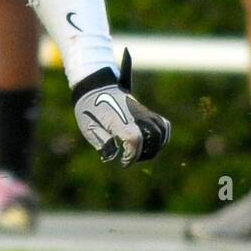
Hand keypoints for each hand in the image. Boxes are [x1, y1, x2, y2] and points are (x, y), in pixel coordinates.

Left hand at [72, 50, 170, 166]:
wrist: (94, 88)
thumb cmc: (88, 109)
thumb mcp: (88, 127)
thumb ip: (102, 142)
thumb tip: (113, 155)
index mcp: (117, 119)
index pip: (134, 138)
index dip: (132, 154)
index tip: (124, 162)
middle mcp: (133, 115)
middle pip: (152, 136)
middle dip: (144, 153)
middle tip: (130, 158)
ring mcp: (142, 112)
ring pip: (160, 131)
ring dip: (154, 147)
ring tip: (140, 153)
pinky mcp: (145, 111)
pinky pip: (162, 124)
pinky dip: (161, 137)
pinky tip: (152, 145)